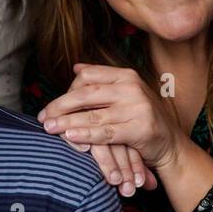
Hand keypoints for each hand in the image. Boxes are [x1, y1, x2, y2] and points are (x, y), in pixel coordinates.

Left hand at [38, 64, 176, 195]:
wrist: (169, 143)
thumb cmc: (140, 118)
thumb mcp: (124, 94)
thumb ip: (102, 80)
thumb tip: (76, 67)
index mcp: (126, 76)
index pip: (88, 77)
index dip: (66, 90)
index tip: (51, 106)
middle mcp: (132, 88)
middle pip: (86, 94)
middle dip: (60, 106)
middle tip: (43, 117)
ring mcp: (138, 107)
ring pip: (93, 115)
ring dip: (67, 122)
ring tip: (49, 128)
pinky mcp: (141, 128)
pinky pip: (106, 132)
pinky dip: (86, 135)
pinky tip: (70, 136)